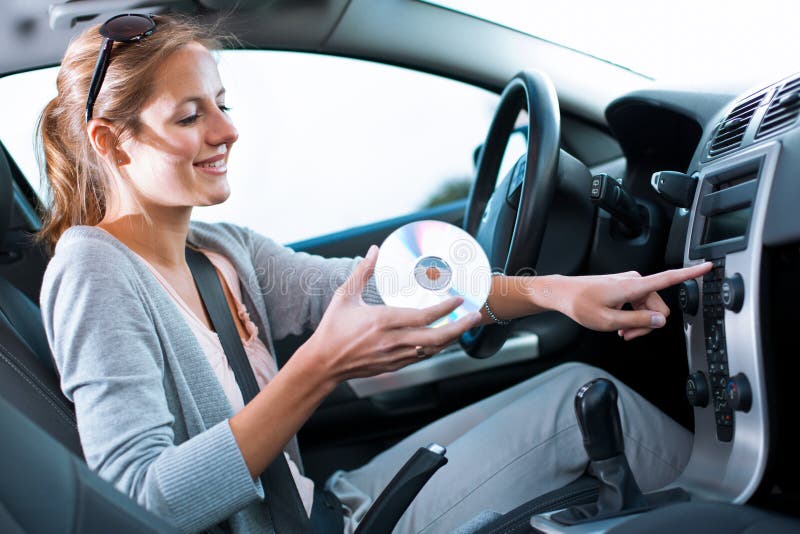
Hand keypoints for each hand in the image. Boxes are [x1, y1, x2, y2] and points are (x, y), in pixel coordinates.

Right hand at [301, 245, 482, 381]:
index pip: (423, 316)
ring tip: (464, 325)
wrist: (323, 364)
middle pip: (436, 337)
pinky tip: (442, 339)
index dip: (445, 308)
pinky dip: (435, 348)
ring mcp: (394, 357)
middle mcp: (392, 341)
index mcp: (382, 321)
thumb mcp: (345, 296)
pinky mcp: (393, 366)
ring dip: (451, 338)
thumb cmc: (332, 329)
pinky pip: (421, 357)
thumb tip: (374, 250)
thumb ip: (362, 272)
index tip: (458, 299)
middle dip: (459, 327)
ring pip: (432, 349)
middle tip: (474, 316)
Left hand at [554, 262, 711, 340]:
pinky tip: (619, 323)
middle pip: (658, 308)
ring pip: (649, 309)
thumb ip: (637, 322)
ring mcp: (630, 282)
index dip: (690, 273)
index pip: (668, 278)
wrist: (563, 294)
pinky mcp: (626, 286)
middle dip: (646, 324)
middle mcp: (635, 280)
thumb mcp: (608, 321)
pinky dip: (632, 316)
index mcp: (633, 286)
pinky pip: (640, 304)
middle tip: (626, 334)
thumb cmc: (580, 304)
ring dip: (637, 323)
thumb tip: (661, 321)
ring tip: (619, 330)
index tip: (708, 266)